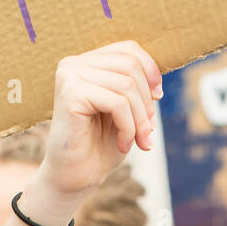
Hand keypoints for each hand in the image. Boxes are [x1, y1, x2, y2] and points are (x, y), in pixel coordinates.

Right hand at [32, 41, 161, 202]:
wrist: (75, 176)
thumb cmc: (100, 143)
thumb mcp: (125, 108)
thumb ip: (136, 86)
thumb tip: (157, 80)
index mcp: (85, 62)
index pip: (128, 48)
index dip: (150, 71)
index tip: (157, 97)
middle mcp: (73, 64)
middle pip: (130, 66)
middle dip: (147, 102)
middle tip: (148, 131)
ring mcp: (69, 77)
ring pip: (126, 86)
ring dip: (140, 119)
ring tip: (139, 140)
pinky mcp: (70, 95)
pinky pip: (117, 103)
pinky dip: (129, 126)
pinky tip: (123, 144)